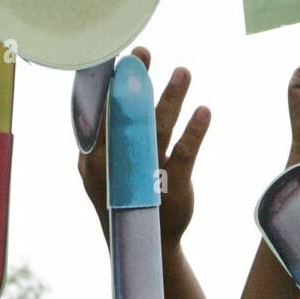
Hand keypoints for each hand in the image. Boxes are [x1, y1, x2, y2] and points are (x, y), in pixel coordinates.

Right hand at [78, 48, 210, 249]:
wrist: (145, 246)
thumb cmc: (124, 201)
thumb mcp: (104, 173)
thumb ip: (102, 141)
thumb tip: (100, 102)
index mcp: (95, 159)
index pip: (100, 115)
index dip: (107, 85)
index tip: (114, 57)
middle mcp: (115, 165)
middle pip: (125, 115)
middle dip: (134, 82)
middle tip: (142, 52)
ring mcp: (143, 175)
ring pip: (156, 128)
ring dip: (170, 97)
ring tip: (183, 71)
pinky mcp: (172, 187)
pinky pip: (184, 152)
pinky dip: (195, 130)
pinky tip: (204, 110)